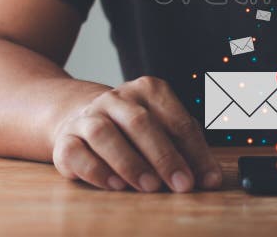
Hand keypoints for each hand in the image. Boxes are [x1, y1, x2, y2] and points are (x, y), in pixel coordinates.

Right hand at [51, 76, 221, 191]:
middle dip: (164, 156)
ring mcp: (88, 117)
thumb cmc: (133, 128)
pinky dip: (98, 171)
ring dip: (130, 163)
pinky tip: (117, 185)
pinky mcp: (66, 139)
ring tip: (150, 186)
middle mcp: (116, 99)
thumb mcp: (164, 129)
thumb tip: (210, 178)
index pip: (176, 119)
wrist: (80, 116)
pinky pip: (77, 153)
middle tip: (181, 184)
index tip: (206, 178)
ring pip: (104, 134)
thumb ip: (188, 151)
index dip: (194, 150)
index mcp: (148, 90)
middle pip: (140, 122)